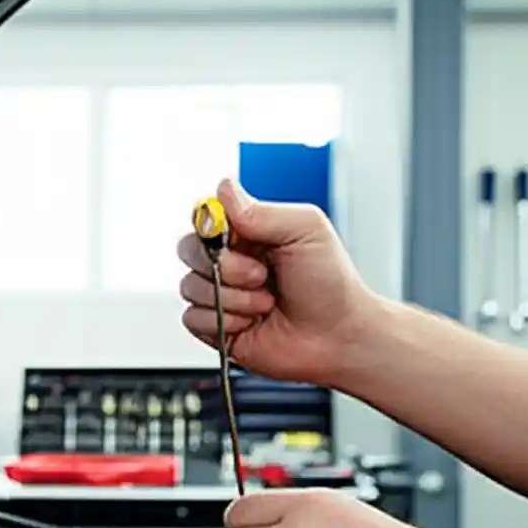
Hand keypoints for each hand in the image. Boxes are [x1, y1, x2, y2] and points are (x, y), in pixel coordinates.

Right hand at [177, 178, 378, 385]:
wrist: (338, 337)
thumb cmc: (331, 285)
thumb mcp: (306, 230)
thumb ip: (261, 211)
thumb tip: (224, 190)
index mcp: (249, 232)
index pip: (205, 217)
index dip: (209, 226)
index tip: (231, 237)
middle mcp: (232, 261)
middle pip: (189, 250)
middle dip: (226, 266)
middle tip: (260, 274)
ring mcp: (223, 294)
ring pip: (190, 286)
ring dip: (232, 297)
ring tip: (266, 302)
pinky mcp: (217, 327)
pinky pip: (193, 318)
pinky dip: (223, 322)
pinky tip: (252, 322)